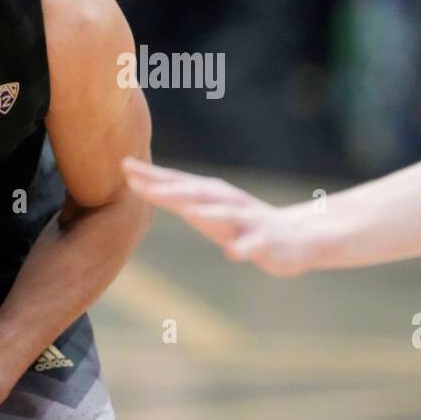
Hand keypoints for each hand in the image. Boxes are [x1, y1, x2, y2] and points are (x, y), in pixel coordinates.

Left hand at [122, 157, 312, 275]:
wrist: (296, 238)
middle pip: (195, 193)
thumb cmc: (242, 225)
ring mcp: (248, 221)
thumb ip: (180, 199)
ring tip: (188, 213)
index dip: (152, 175)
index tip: (124, 165)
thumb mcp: (209, 211)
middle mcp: (228, 202)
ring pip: (227, 216)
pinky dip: (243, 248)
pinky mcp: (266, 241)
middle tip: (140, 182)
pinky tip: (232, 253)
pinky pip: (254, 245)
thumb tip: (140, 186)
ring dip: (208, 213)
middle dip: (168, 188)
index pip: (178, 182)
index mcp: (212, 195)